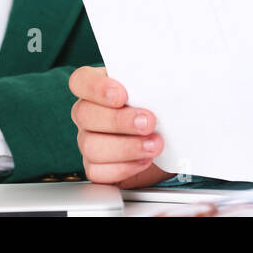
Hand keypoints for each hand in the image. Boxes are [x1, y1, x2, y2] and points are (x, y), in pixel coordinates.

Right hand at [69, 66, 167, 186]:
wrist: (170, 139)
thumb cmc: (160, 108)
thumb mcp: (158, 89)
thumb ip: (152, 84)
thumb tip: (165, 83)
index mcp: (98, 86)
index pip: (81, 81)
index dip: (97, 88)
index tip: (121, 95)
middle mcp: (88, 113)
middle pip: (85, 115)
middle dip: (119, 121)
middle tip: (148, 122)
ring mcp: (88, 140)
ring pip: (91, 146)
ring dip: (126, 147)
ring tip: (154, 144)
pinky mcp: (96, 166)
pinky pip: (98, 171)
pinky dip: (124, 167)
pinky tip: (144, 160)